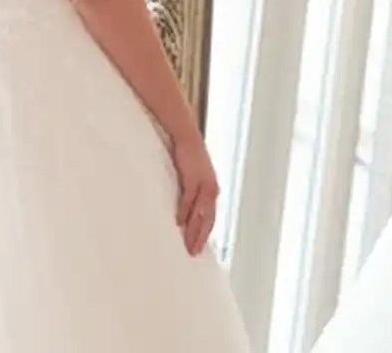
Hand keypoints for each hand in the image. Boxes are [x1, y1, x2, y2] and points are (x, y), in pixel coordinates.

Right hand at [171, 131, 218, 255]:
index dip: (204, 233)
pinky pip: (189, 199)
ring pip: (200, 213)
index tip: (198, 247)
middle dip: (200, 237)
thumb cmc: (189, 158)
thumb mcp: (194, 178)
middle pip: (207, 219)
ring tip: (188, 244)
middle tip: (193, 252)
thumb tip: (187, 210)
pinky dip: (184, 212)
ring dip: (194, 230)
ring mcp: (203, 184)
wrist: (187, 138)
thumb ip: (194, 193)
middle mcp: (211, 190)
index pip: (210, 217)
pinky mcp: (193, 178)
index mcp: (212, 191)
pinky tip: (179, 223)